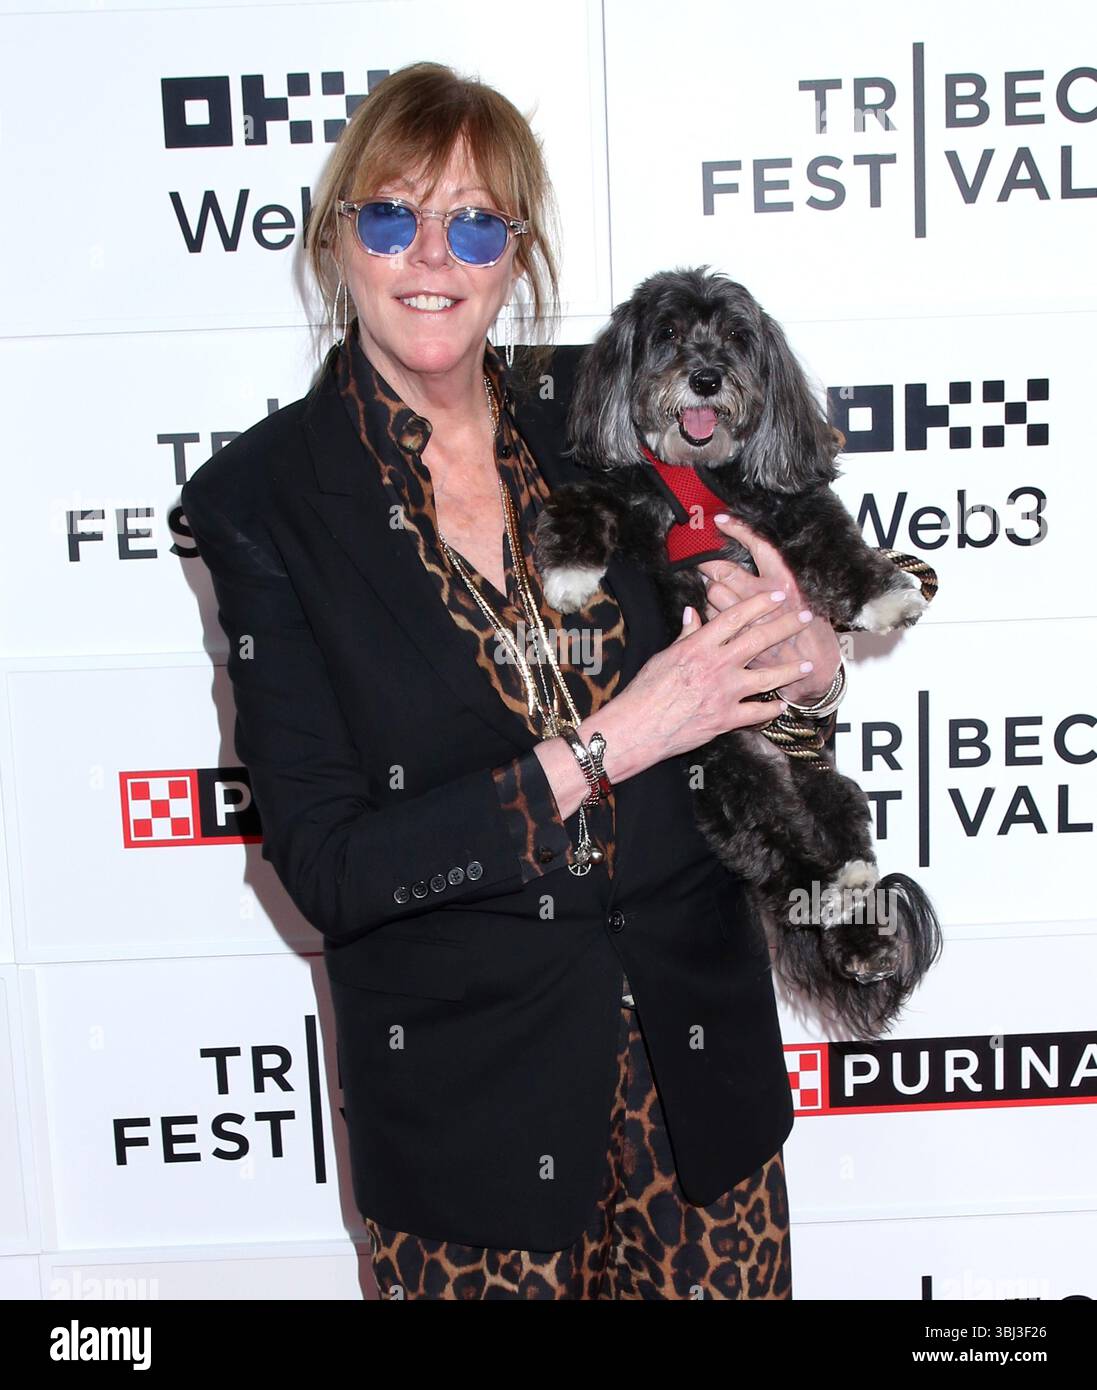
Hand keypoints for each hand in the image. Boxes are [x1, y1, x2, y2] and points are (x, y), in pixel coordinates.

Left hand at [695, 513, 841, 702]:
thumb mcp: (801, 598)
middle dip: (709, 565)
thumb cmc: (811, 629)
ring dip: (710, 590)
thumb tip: (752, 558)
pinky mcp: (740, 639)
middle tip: (704, 561)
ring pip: (714, 594)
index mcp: (785, 582)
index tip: (720, 520)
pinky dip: (711, 614)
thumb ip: (776, 579)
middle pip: (724, 571)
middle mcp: (767, 597)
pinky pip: (714, 620)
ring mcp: (750, 619)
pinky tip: (718, 614)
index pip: (758, 546)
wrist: (816, 668)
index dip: (737, 530)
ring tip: (715, 589)